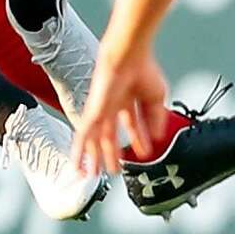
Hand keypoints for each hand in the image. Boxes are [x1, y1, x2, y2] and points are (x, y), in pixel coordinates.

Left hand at [74, 46, 169, 177]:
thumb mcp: (157, 99)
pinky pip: (82, 136)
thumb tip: (157, 137)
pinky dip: (79, 151)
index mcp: (128, 99)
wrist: (128, 58)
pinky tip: (77, 164)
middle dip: (111, 153)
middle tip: (113, 169)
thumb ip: (156, 119)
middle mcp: (112, 105)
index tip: (143, 152)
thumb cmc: (143, 70)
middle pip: (109, 135)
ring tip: (93, 175)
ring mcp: (101, 110)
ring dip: (93, 157)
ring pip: (94, 139)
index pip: (132, 124)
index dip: (137, 139)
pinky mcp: (93, 112)